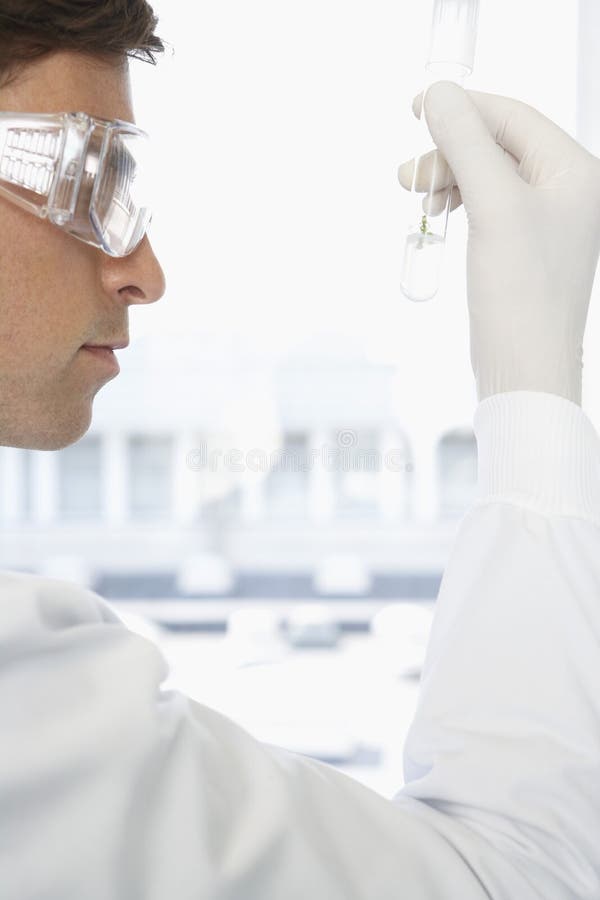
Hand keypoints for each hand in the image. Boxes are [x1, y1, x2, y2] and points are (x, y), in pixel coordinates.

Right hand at [397, 81, 599, 406]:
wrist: (526, 371)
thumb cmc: (522, 295)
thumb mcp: (493, 207)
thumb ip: (467, 145)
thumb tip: (439, 95)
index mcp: (574, 172)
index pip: (514, 117)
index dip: (464, 108)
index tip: (416, 107)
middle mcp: (566, 192)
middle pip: (499, 146)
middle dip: (450, 152)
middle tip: (407, 175)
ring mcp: (546, 221)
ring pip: (488, 176)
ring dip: (449, 178)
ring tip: (416, 198)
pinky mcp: (525, 248)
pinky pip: (488, 206)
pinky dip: (459, 204)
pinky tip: (439, 215)